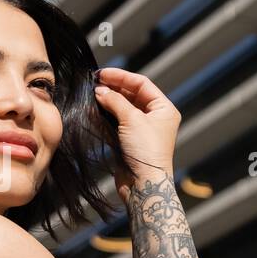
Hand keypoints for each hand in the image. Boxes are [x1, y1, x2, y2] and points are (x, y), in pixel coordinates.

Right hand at [93, 67, 182, 201]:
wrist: (143, 183)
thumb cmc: (146, 152)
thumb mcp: (131, 119)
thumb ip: (115, 101)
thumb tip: (100, 90)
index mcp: (164, 108)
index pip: (142, 84)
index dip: (122, 77)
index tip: (102, 74)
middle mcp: (155, 117)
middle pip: (133, 94)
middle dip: (114, 88)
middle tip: (95, 83)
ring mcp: (142, 129)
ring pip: (124, 107)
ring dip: (109, 100)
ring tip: (93, 94)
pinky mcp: (130, 140)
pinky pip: (118, 121)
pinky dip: (107, 113)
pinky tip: (95, 108)